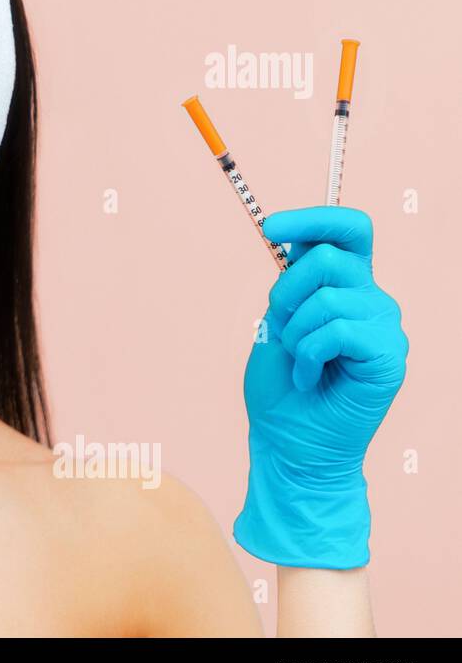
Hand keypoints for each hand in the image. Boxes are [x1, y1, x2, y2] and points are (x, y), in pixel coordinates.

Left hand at [233, 206, 407, 568]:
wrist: (289, 444)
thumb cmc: (280, 389)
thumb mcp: (276, 323)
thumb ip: (292, 281)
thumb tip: (291, 235)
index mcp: (347, 285)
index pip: (350, 229)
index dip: (314, 218)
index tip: (271, 227)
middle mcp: (373, 298)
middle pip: (328, 257)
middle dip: (286, 292)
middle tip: (280, 331)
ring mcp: (386, 326)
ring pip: (328, 296)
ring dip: (295, 332)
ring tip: (298, 363)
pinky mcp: (390, 355)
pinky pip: (338, 330)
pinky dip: (308, 354)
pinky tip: (309, 378)